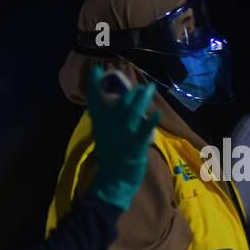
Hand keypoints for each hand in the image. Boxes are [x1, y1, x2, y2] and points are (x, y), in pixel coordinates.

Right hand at [85, 65, 160, 210]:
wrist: (113, 180)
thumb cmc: (110, 156)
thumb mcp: (104, 134)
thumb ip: (106, 117)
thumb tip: (114, 100)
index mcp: (100, 123)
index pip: (94, 100)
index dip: (94, 84)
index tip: (97, 69)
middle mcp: (109, 127)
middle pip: (117, 103)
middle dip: (126, 89)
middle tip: (133, 78)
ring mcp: (123, 136)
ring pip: (131, 113)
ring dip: (140, 100)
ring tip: (148, 88)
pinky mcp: (135, 147)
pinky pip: (143, 132)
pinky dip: (149, 123)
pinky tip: (156, 113)